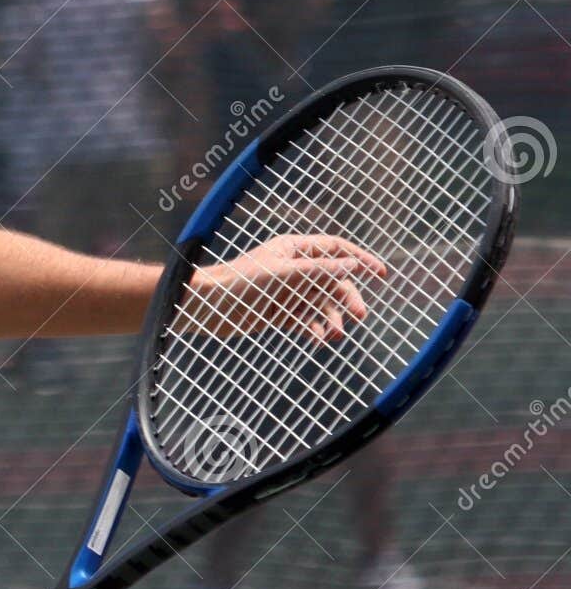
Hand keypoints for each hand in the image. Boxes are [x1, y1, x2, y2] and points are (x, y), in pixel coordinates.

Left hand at [182, 234, 387, 342]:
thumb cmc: (240, 282)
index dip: (359, 259)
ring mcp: (286, 292)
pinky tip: (318, 340)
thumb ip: (318, 271)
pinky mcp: (278, 313)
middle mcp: (293, 269)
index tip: (381, 274)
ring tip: (334, 335)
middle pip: (332, 281)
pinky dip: (314, 329)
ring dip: (331, 318)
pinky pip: (305, 321)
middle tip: (359, 315)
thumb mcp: (283, 274)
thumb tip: (353, 265)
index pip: (335, 249)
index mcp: (294, 250)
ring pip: (320, 304)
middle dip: (347, 298)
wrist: (207, 307)